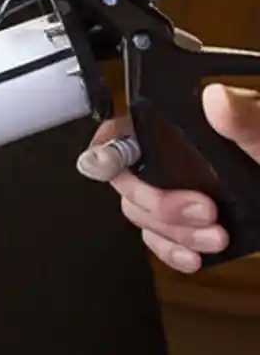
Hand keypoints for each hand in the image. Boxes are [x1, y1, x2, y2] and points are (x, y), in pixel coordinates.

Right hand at [78, 83, 259, 272]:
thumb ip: (251, 120)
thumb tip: (217, 100)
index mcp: (194, 123)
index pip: (128, 127)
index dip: (109, 145)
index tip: (112, 163)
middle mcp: (183, 155)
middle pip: (128, 178)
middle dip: (159, 202)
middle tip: (200, 208)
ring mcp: (185, 190)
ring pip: (141, 214)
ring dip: (171, 231)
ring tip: (213, 234)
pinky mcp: (194, 224)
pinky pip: (159, 240)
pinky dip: (172, 251)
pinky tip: (196, 255)